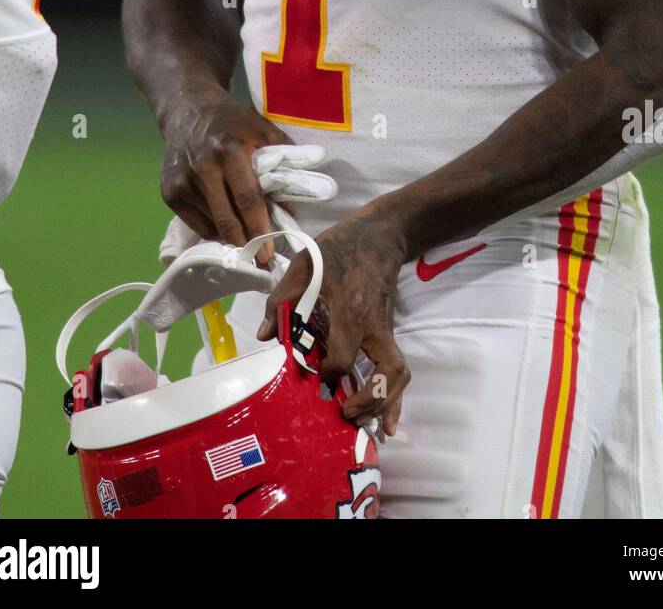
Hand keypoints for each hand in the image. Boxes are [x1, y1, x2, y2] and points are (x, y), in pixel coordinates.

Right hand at [160, 88, 289, 261]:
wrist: (188, 111)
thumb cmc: (233, 123)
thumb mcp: (264, 133)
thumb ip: (282, 165)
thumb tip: (288, 209)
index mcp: (231, 150)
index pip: (248, 199)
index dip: (260, 228)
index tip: (269, 251)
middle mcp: (204, 167)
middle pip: (227, 218)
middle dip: (246, 244)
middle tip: (260, 261)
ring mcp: (183, 181)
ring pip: (211, 224)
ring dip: (230, 237)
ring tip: (245, 241)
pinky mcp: (169, 191)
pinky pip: (195, 223)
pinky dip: (212, 229)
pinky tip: (224, 224)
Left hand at [256, 208, 409, 435]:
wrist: (379, 234)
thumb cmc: (339, 248)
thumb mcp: (305, 265)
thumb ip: (281, 299)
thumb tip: (264, 335)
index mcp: (350, 311)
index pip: (343, 355)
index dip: (327, 374)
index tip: (312, 378)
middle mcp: (373, 326)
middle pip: (384, 372)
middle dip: (368, 400)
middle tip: (345, 414)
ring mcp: (385, 331)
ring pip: (397, 374)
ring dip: (385, 403)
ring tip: (369, 427)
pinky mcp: (389, 333)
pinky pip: (398, 369)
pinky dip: (395, 396)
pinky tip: (389, 422)